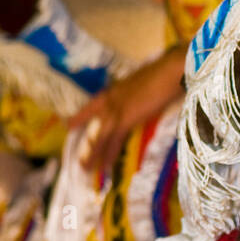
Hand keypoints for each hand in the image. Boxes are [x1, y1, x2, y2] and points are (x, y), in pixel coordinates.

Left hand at [69, 45, 186, 171]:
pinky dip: (108, 155)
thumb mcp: (144, 83)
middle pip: (93, 126)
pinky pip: (113, 142)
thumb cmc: (164, 74)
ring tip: (85, 169)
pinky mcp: (125, 119)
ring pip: (99, 136)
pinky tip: (104, 167)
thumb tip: (140, 101)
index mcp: (115, 90)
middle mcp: (110, 100)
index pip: (93, 106)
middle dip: (86, 144)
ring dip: (92, 154)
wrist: (170, 71)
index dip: (81, 117)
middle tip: (78, 159)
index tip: (69, 125)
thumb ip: (137, 94)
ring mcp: (116, 109)